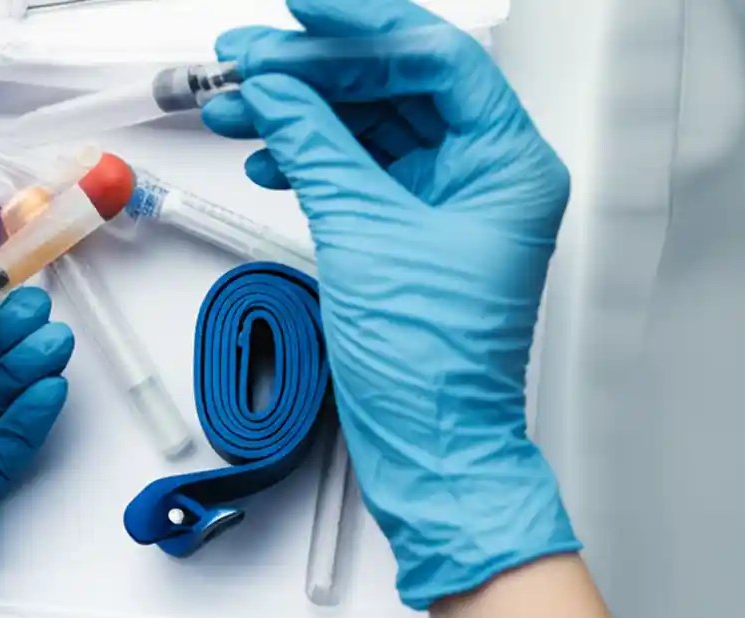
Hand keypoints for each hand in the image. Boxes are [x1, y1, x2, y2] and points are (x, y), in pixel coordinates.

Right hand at [203, 0, 579, 609]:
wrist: (428, 448)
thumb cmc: (432, 366)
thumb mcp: (364, 234)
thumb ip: (318, 146)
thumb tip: (277, 88)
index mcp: (507, 163)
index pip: (434, 58)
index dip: (360, 24)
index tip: (301, 10)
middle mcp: (484, 175)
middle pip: (395, 87)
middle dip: (314, 73)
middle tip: (246, 62)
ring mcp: (445, 204)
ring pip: (367, 128)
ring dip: (299, 116)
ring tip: (237, 109)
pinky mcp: (408, 232)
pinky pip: (355, 171)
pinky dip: (308, 160)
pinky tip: (267, 157)